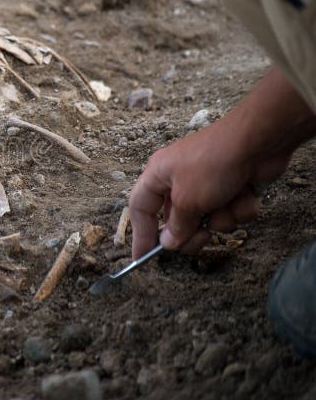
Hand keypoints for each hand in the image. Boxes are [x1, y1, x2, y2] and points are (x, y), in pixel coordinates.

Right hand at [129, 68, 315, 258]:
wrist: (259, 141)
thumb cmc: (214, 162)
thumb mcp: (188, 200)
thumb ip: (177, 226)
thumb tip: (168, 243)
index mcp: (158, 175)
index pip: (141, 209)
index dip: (140, 234)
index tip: (142, 258)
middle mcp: (179, 180)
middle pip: (176, 221)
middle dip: (193, 232)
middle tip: (203, 238)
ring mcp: (206, 184)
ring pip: (208, 220)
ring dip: (222, 218)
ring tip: (229, 203)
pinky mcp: (231, 187)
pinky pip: (231, 212)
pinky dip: (240, 208)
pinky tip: (246, 193)